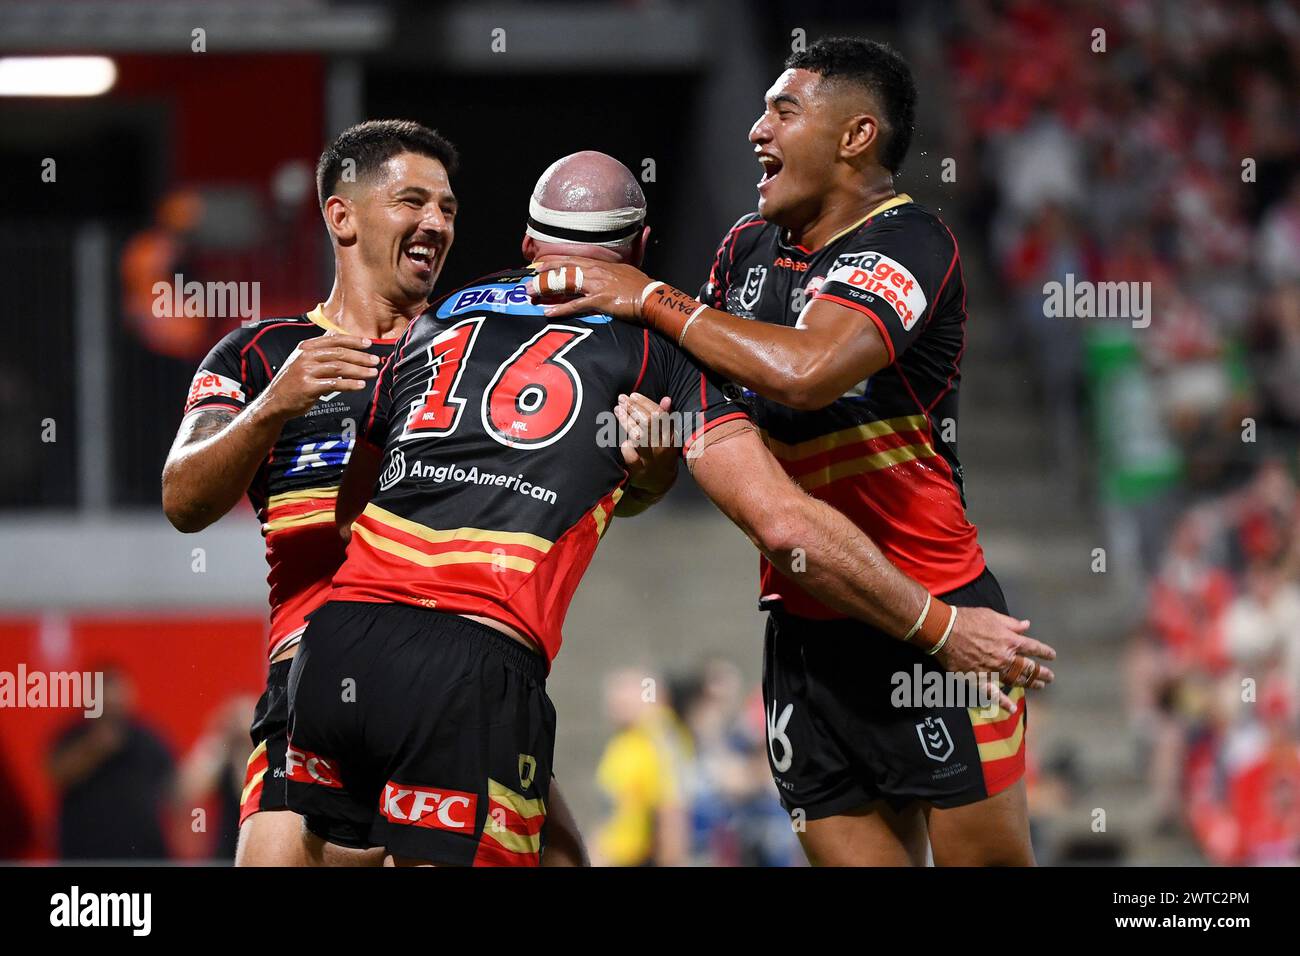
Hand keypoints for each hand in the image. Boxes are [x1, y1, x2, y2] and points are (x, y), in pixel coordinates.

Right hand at [261, 334, 379, 419]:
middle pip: (339, 353)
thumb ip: (319, 349)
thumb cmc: (293, 381)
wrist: (275, 401)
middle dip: (360, 356)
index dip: (353, 340)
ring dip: (359, 370)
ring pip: (339, 367)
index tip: (369, 343)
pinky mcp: (308, 387)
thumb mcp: (302, 360)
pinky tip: (360, 386)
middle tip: (375, 360)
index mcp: (306, 347)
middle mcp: (305, 356)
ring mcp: (306, 371)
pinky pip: (334, 384)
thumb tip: (336, 336)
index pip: (334, 339)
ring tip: (372, 373)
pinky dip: (350, 384)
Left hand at [527, 256, 652, 323]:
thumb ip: (617, 265)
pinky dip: (560, 309)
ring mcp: (596, 285)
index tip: (541, 264)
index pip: (573, 259)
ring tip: (531, 294)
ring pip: (566, 283)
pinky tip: (548, 312)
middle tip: (529, 277)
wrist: (652, 296)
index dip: (555, 261)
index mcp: (601, 264)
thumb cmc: (641, 285)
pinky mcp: (599, 300)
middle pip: (564, 268)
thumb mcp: (628, 269)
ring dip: (547, 288)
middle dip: (545, 272)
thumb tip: (621, 255)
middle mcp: (596, 271)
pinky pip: (575, 305)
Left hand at [616, 393, 677, 496]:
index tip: (633, 395)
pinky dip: (626, 446)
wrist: (659, 484)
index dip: (645, 403)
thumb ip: (666, 419)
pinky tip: (622, 440)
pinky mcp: (639, 471)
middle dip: (633, 408)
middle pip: (648, 423)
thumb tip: (666, 399)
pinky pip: (630, 455)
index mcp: (671, 437)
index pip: (659, 415)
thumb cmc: (662, 456)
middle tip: (621, 399)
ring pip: (638, 436)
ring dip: (627, 421)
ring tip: (617, 410)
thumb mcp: (669, 438)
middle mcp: (662, 448)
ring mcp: (650, 459)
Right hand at [934, 607, 1055, 711]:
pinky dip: (1002, 702)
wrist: (944, 631)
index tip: (1051, 656)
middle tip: (1050, 677)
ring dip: (1030, 684)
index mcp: (1010, 641)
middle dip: (1042, 673)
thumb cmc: (968, 619)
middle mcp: (1005, 658)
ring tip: (1040, 686)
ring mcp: (993, 671)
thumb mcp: (992, 616)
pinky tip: (1012, 709)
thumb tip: (1027, 625)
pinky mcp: (979, 679)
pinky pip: (993, 694)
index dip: (1044, 652)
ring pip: (1016, 681)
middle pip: (1029, 668)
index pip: (1034, 648)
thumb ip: (1011, 623)